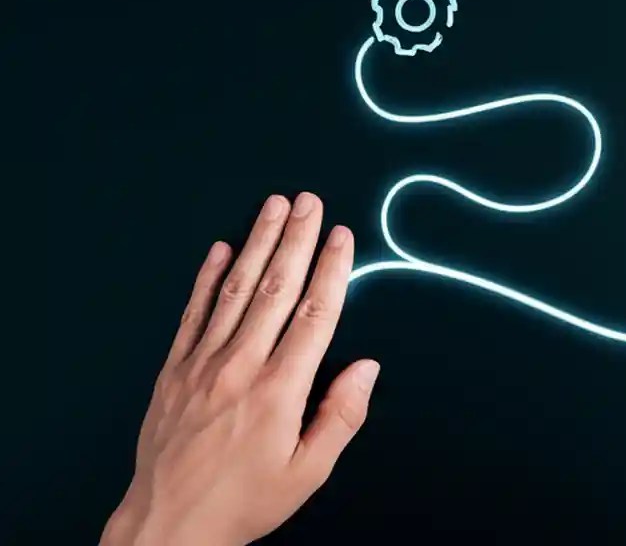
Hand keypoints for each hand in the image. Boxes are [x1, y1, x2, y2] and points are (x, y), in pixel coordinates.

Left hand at [102, 193, 377, 545]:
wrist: (169, 526)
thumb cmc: (242, 502)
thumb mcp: (309, 471)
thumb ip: (341, 416)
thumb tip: (366, 369)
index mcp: (279, 390)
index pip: (315, 314)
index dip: (331, 269)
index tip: (340, 236)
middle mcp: (240, 367)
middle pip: (276, 288)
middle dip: (296, 239)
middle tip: (309, 202)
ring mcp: (202, 364)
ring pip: (235, 290)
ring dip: (257, 244)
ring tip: (273, 208)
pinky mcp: (174, 370)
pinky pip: (193, 313)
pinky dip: (206, 278)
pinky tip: (220, 249)